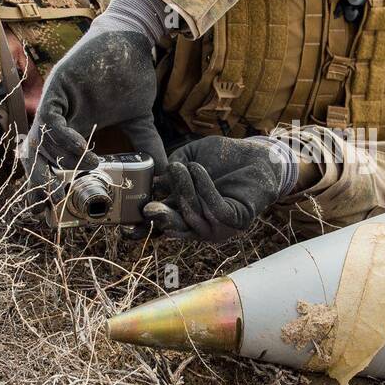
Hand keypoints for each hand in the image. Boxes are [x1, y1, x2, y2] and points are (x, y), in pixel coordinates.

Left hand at [22, 24, 165, 199]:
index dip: (49, 186)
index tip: (60, 208)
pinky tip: (86, 153)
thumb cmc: (132, 74)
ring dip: (60, 164)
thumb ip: (147, 144)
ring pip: (39, 143)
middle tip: (63, 203)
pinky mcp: (57, 87)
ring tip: (88, 175)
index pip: (49, 162)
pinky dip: (64, 141)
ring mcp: (55, 103)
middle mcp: (58, 118)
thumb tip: (167, 173)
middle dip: (43, 184)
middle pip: (35, 157)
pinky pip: (50, 120)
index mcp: (73, 127)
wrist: (133, 39)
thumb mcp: (140, 117)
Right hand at [142, 136, 291, 241]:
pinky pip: (215, 210)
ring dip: (184, 190)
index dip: (142, 229)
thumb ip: (171, 167)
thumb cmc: (223, 157)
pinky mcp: (237, 220)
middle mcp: (200, 224)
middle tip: (150, 208)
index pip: (161, 225)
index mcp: (185, 212)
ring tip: (181, 167)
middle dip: (161, 218)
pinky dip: (204, 189)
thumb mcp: (191, 156)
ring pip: (193, 216)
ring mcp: (219, 226)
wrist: (258, 155)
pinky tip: (198, 170)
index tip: (126, 227)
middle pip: (175, 228)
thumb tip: (153, 181)